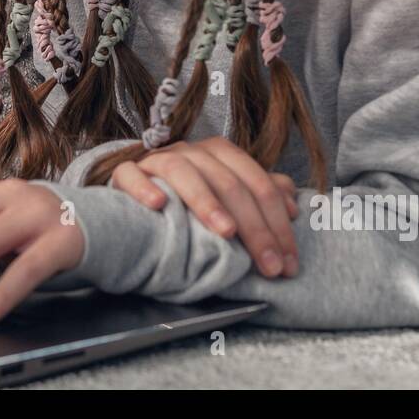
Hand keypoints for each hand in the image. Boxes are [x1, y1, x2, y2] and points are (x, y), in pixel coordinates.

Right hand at [110, 136, 299, 277]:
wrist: (134, 199)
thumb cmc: (186, 203)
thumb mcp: (227, 199)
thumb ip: (259, 196)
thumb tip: (293, 202)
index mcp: (220, 153)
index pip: (257, 184)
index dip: (278, 224)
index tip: (288, 262)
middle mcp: (191, 152)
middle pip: (228, 183)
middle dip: (254, 227)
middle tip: (268, 265)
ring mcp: (156, 160)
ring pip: (182, 171)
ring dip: (206, 201)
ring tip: (225, 231)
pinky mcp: (124, 173)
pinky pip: (131, 175)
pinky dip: (145, 188)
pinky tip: (159, 205)